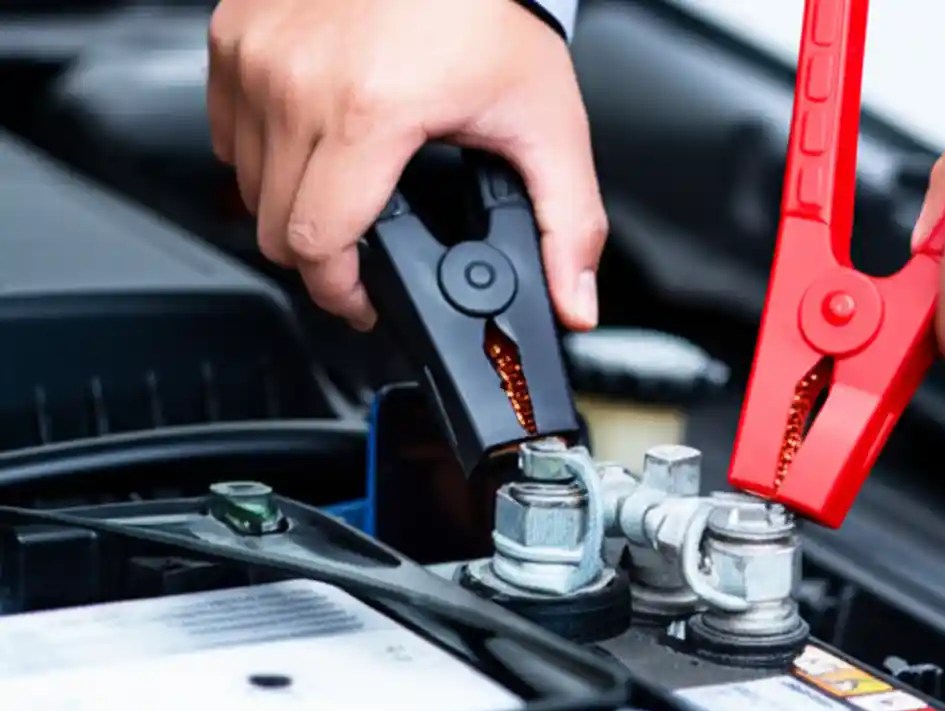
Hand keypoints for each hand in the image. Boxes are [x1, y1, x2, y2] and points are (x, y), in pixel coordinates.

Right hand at [207, 0, 605, 330]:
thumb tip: (574, 304)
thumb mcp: (549, 125)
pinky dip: (264, 151)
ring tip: (350, 188)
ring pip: (246, 183)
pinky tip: (316, 140)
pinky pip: (226, 128)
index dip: (342, 292)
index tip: (366, 300)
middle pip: (276, 226)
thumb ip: (568, 224)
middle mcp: (298, 83)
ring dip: (292, 204)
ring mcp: (257, 55)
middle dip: (323, 257)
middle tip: (366, 250)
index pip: (318, 243)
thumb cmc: (495, 12)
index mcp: (370, 112)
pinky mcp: (235, 33)